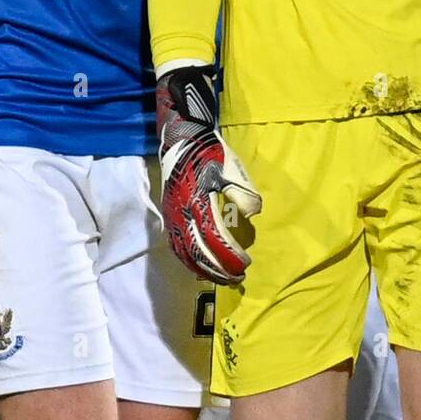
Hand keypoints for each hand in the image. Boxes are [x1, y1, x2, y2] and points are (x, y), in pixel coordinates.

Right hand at [156, 64, 259, 284]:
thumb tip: (251, 214)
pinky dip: (189, 262)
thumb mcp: (232, 167)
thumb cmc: (210, 153)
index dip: (229, 255)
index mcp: (197, 201)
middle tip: (238, 279)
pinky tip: (200, 269)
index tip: (245, 264)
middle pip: (198, 252)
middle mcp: (181, 214)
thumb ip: (243, 192)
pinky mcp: (169, 217)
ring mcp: (172, 217)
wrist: (182, 140)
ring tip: (223, 279)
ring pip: (185, 253)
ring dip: (204, 269)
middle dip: (219, 269)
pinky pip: (177, 247)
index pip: (214, 238)